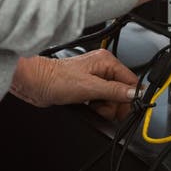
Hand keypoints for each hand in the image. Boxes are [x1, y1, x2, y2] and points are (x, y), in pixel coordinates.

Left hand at [10, 51, 139, 120]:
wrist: (37, 84)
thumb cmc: (57, 79)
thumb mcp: (90, 88)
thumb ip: (114, 91)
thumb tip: (133, 94)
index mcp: (106, 61)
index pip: (131, 80)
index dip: (131, 96)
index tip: (127, 108)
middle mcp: (102, 68)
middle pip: (122, 92)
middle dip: (114, 104)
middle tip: (103, 106)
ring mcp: (95, 78)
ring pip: (112, 99)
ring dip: (105, 107)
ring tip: (93, 105)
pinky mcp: (88, 88)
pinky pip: (102, 101)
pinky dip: (98, 107)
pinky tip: (89, 105)